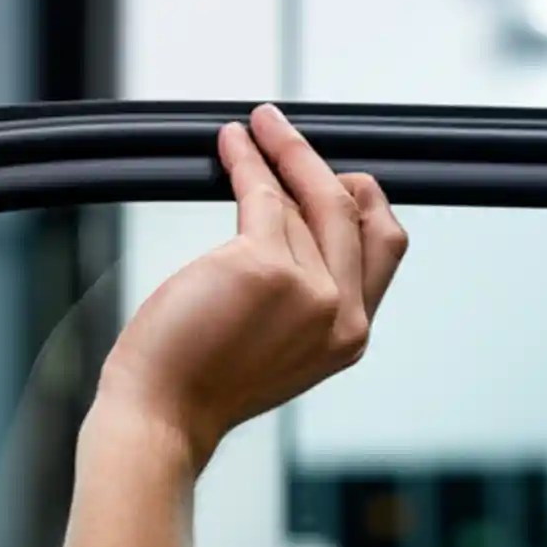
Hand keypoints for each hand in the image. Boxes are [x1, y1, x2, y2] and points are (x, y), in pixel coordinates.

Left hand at [96, 104, 407, 468]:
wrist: (163, 413)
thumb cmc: (204, 378)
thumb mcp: (279, 343)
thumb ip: (304, 291)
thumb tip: (291, 212)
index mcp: (350, 335)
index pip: (383, 248)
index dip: (363, 203)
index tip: (332, 177)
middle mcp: (341, 314)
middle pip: (356, 212)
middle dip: (319, 164)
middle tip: (286, 135)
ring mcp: (308, 290)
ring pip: (302, 200)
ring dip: (276, 154)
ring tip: (251, 134)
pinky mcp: (263, 267)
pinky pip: (260, 191)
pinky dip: (247, 158)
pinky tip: (232, 143)